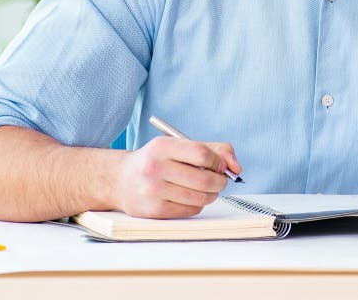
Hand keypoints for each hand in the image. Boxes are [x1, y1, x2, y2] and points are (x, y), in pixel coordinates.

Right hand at [114, 136, 240, 217]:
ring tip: (207, 188)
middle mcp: (155, 168)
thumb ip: (213, 150)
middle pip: (204, 179)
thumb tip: (236, 167)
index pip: (202, 154)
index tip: (221, 165)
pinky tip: (190, 196)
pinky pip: (190, 210)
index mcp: (162, 147)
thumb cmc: (157, 160)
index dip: (218, 161)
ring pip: (200, 197)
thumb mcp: (179, 146)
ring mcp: (153, 191)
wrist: (121, 180)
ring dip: (211, 194)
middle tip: (220, 180)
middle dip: (220, 181)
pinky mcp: (154, 211)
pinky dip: (198, 204)